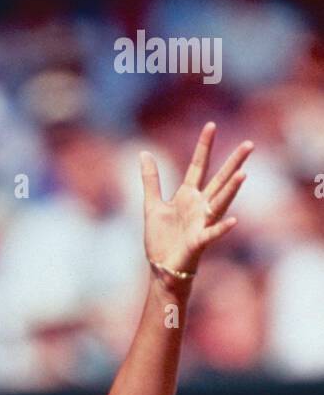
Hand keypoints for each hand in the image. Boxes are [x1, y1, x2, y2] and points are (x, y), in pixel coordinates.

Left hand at [140, 122, 253, 280]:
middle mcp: (199, 206)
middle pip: (219, 180)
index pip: (198, 166)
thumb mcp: (152, 205)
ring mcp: (201, 223)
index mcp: (188, 196)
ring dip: (231, 190)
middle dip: (233, 163)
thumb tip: (144, 153)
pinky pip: (212, 233)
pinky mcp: (198, 242)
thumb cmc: (160, 240)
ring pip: (220, 203)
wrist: (161, 269)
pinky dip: (222, 227)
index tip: (211, 125)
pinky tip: (234, 220)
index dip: (204, 146)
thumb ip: (151, 180)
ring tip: (243, 174)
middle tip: (249, 144)